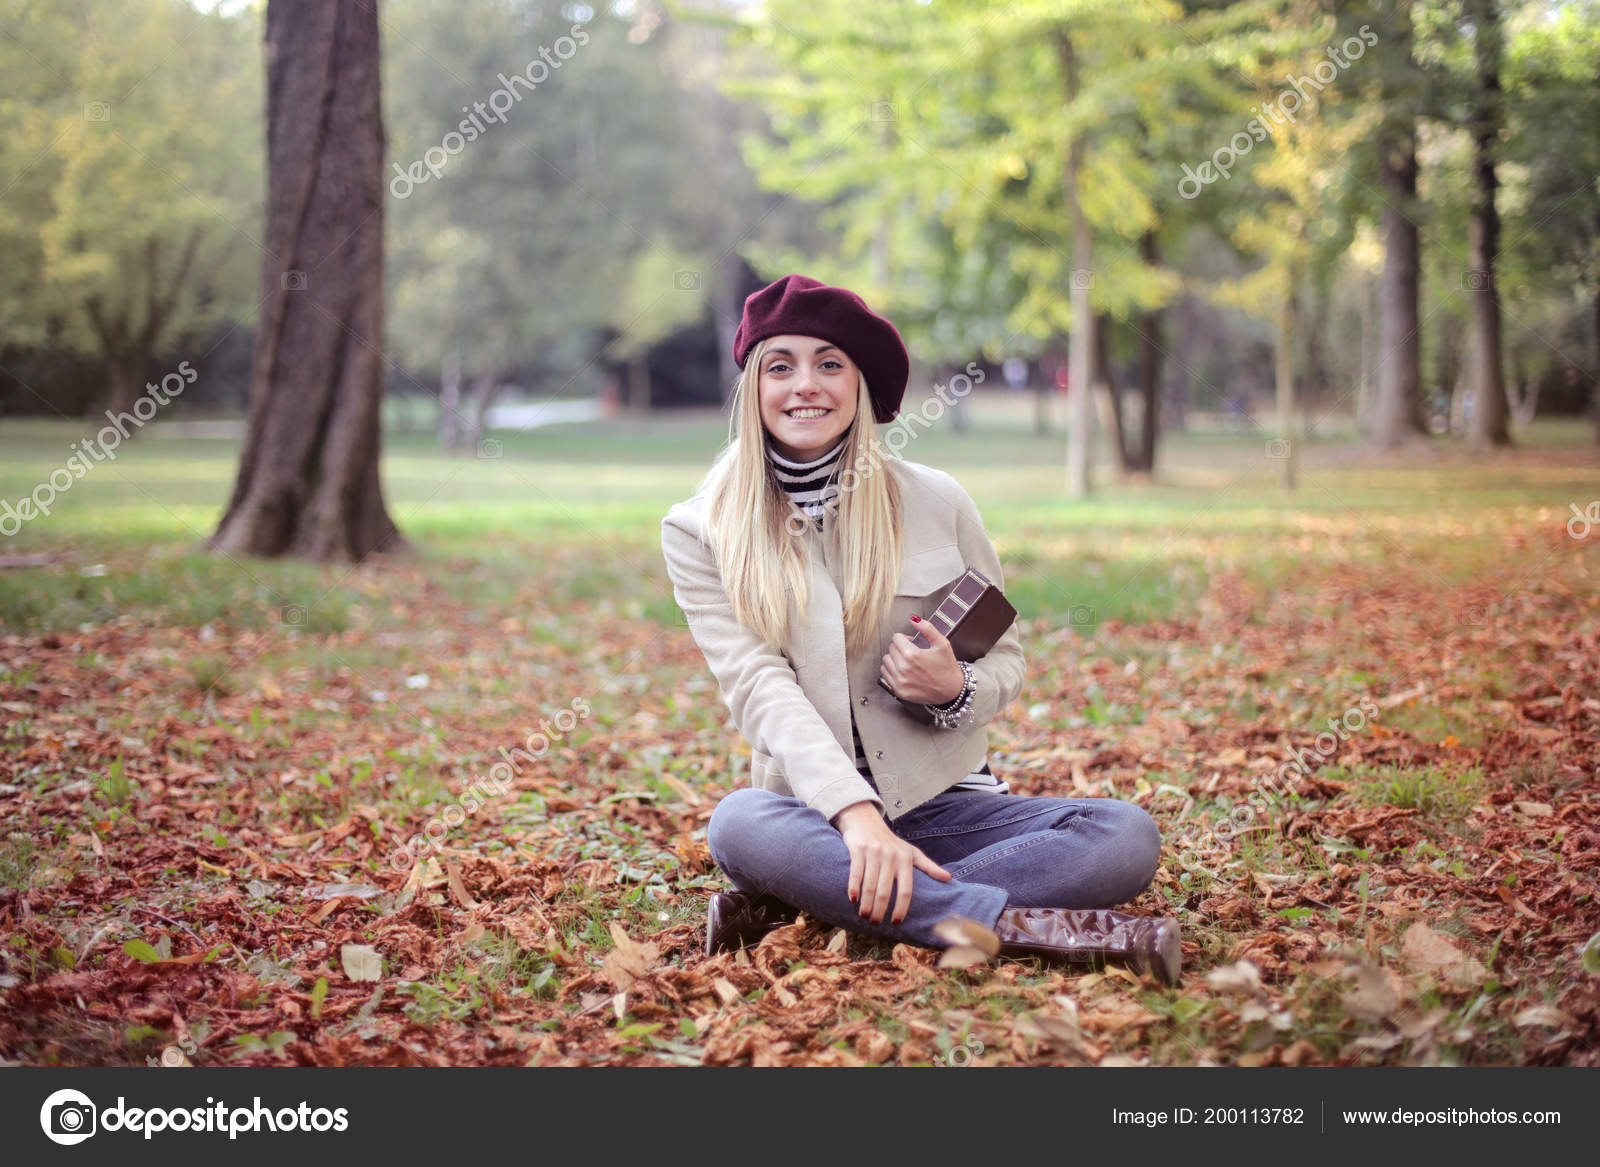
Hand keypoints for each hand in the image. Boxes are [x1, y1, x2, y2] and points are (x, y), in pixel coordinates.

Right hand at [832, 802, 951, 924]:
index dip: (901, 908)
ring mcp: (874, 853)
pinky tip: (853, 899)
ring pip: (869, 885)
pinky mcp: (859, 850)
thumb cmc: (891, 842)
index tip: (896, 922)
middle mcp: (891, 857)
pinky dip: (854, 888)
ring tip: (864, 915)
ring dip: (866, 904)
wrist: (866, 821)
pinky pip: (856, 873)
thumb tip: (949, 879)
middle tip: (875, 923)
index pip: (906, 890)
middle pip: (885, 891)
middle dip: (880, 910)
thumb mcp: (912, 852)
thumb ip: (929, 866)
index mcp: (906, 860)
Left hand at [880, 615, 964, 703]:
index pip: (896, 638)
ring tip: (906, 661)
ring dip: (894, 658)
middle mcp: (904, 668)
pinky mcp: (899, 690)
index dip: (905, 638)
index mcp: (912, 654)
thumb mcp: (942, 643)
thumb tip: (914, 618)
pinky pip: (885, 674)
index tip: (912, 643)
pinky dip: (891, 670)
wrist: (952, 691)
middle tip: (912, 652)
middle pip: (890, 648)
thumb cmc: (948, 667)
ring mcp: (900, 681)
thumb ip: (927, 628)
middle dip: (900, 647)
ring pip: (886, 660)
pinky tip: (903, 670)